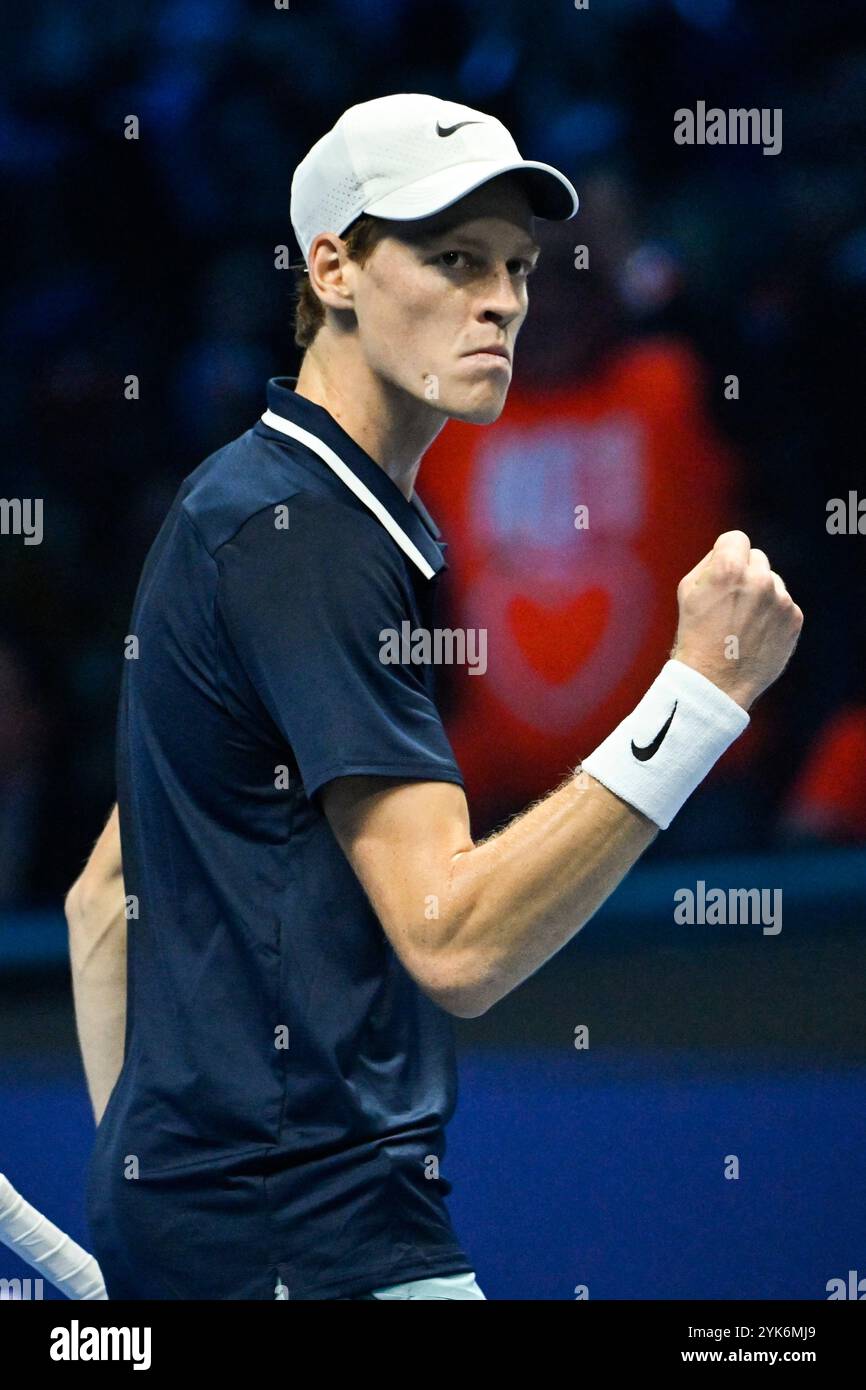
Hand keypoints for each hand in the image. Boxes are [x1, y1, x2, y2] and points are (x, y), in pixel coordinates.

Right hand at [671, 530, 803, 710]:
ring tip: (742, 622)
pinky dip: (772, 615)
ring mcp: (780, 599)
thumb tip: (730, 552)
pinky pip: (784, 604)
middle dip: (745, 573)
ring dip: (761, 594)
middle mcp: (759, 579)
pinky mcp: (793, 618)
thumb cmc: (695, 635)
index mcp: (729, 568)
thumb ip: (711, 563)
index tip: (723, 571)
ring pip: (772, 582)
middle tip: (730, 601)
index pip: (736, 539)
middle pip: (757, 558)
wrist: (715, 682)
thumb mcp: (688, 591)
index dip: (726, 553)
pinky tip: (756, 634)